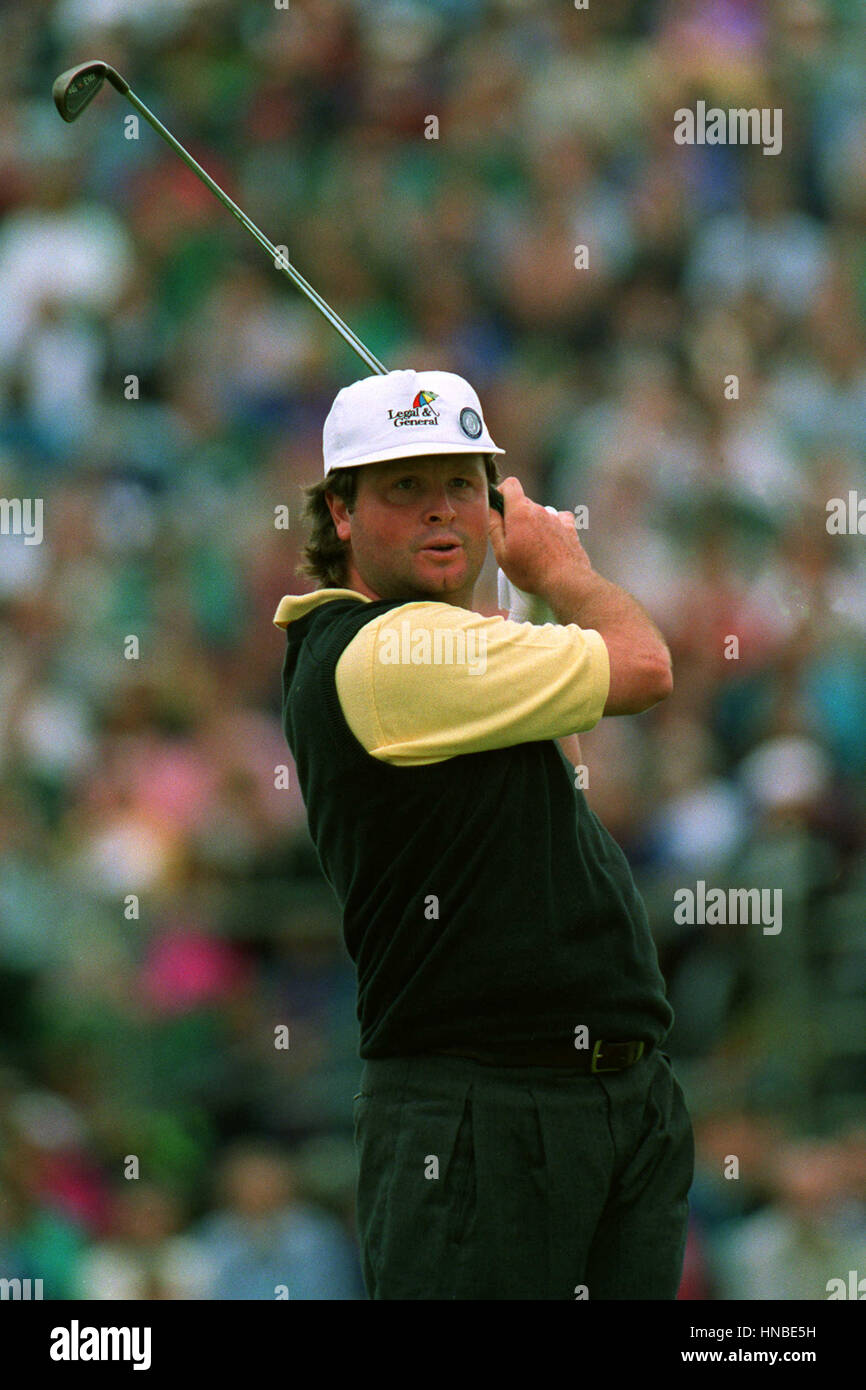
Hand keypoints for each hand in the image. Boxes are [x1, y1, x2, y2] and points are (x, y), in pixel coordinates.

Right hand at [488, 476, 592, 598]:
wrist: (565, 581)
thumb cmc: (530, 571)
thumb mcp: (502, 553)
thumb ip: (494, 527)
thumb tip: (490, 510)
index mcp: (520, 512)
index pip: (510, 484)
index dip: (501, 492)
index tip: (499, 508)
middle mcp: (539, 510)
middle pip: (523, 503)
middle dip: (515, 516)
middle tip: (513, 541)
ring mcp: (556, 518)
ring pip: (539, 514)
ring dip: (533, 525)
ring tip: (533, 549)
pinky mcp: (569, 527)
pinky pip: (558, 520)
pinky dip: (552, 527)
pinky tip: (550, 543)